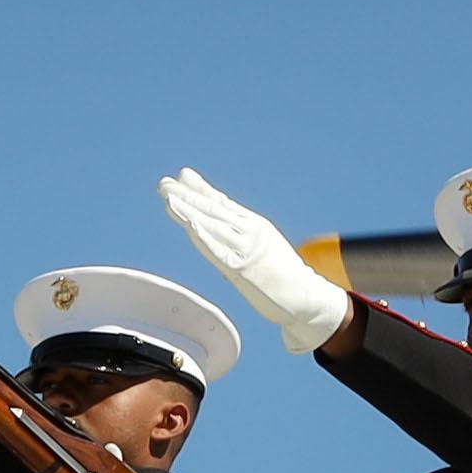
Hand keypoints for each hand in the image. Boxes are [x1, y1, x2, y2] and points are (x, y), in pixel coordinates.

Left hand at [157, 170, 358, 354]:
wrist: (307, 297)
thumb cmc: (283, 276)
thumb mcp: (262, 248)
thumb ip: (242, 239)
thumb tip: (223, 232)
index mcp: (254, 225)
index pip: (222, 203)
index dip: (201, 188)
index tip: (182, 175)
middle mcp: (250, 231)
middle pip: (213, 209)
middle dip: (187, 195)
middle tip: (164, 183)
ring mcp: (247, 247)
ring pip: (212, 224)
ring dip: (188, 210)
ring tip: (168, 198)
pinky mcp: (244, 267)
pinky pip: (218, 250)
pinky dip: (203, 236)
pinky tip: (189, 226)